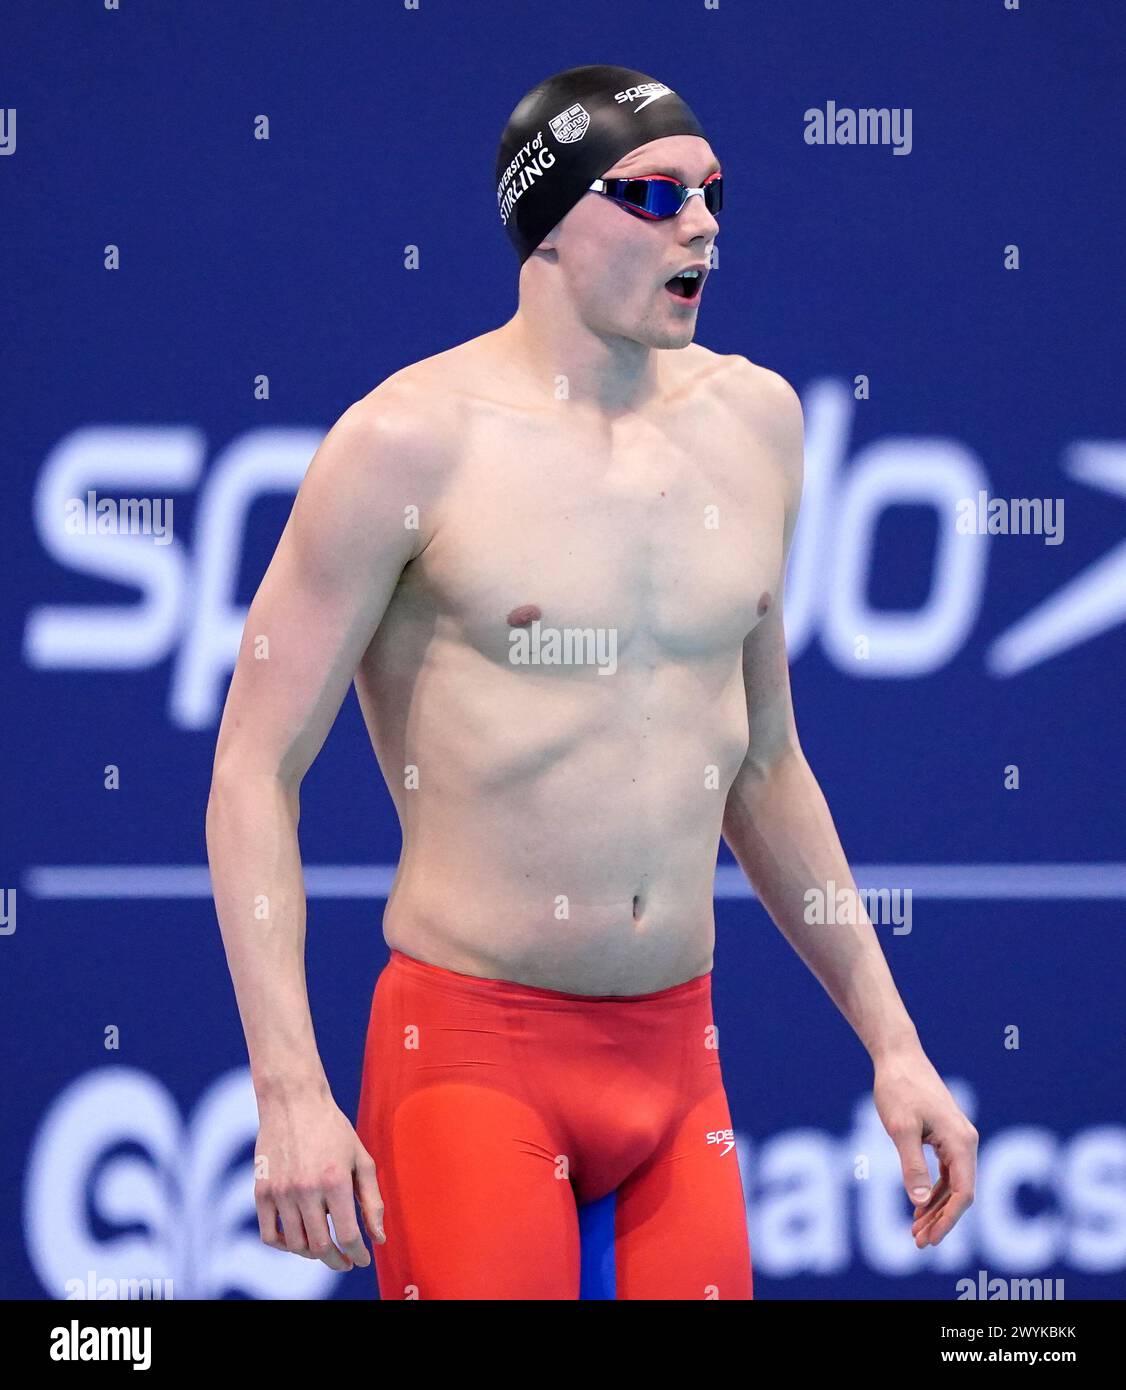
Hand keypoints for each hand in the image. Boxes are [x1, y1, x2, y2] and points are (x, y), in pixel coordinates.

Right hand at [254, 1088, 384, 1270]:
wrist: (294, 1101)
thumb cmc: (333, 1129)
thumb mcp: (361, 1159)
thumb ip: (372, 1200)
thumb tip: (379, 1239)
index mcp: (335, 1180)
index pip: (347, 1235)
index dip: (357, 1254)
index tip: (362, 1259)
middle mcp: (306, 1189)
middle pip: (320, 1246)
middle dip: (336, 1260)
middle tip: (344, 1261)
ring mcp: (280, 1192)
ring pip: (296, 1244)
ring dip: (312, 1253)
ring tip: (323, 1246)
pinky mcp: (261, 1191)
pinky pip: (269, 1235)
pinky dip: (284, 1245)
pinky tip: (297, 1239)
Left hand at [872, 1047, 978, 1247]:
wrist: (898, 1056)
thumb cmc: (898, 1088)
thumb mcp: (900, 1128)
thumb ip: (912, 1165)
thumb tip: (922, 1202)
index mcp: (961, 1141)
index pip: (963, 1193)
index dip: (948, 1221)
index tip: (929, 1240)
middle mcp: (966, 1141)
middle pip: (960, 1193)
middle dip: (941, 1220)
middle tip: (918, 1242)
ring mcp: (958, 1137)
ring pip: (954, 1184)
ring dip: (937, 1208)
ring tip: (916, 1230)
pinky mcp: (946, 1134)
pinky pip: (946, 1171)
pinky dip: (934, 1190)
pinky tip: (919, 1205)